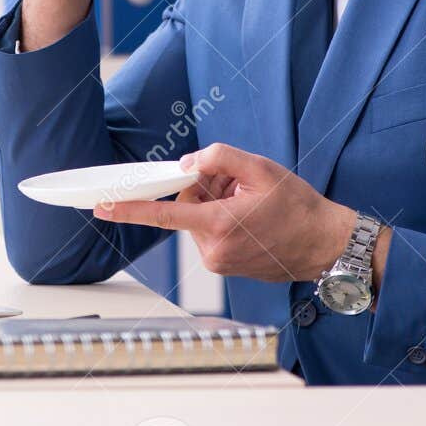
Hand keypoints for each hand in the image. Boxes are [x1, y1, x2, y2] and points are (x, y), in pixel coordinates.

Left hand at [93, 143, 371, 283]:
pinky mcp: (224, 267)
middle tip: (240, 186)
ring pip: (198, 220)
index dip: (129, 209)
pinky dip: (222, 220)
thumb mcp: (261, 169)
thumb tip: (188, 163)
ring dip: (216, 205)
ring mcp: (218, 262)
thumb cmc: (298, 207)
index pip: (164, 215)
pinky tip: (250, 218)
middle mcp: (213, 248)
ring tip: (251, 205)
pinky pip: (209, 233)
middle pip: (187, 207)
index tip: (100, 207)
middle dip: (205, 190)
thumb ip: (219, 159)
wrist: (325, 244)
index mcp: (219, 224)